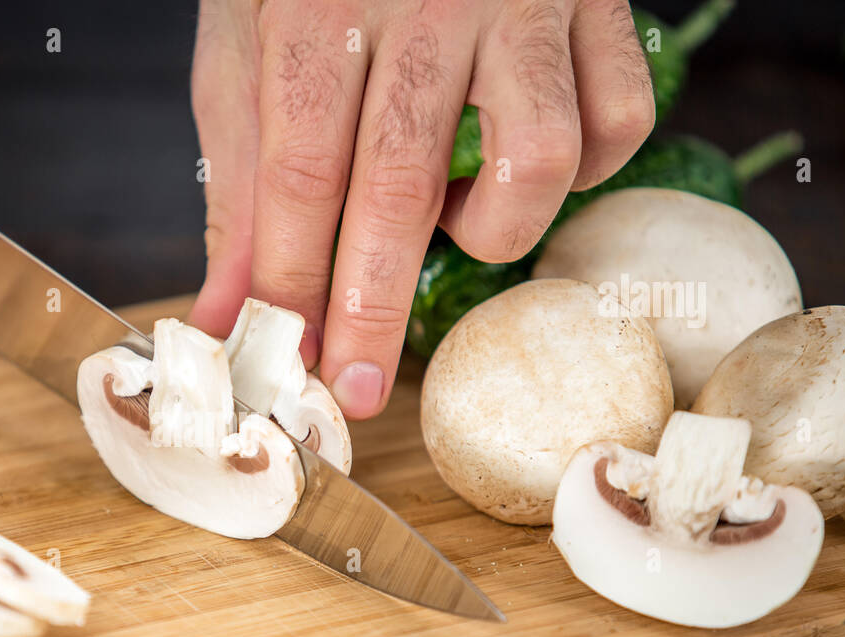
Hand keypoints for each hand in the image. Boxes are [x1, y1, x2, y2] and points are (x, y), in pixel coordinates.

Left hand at [189, 0, 653, 417]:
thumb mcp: (247, 45)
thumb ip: (242, 178)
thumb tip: (227, 315)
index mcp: (319, 6)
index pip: (303, 176)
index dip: (293, 284)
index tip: (286, 363)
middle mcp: (430, 3)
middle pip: (404, 188)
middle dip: (373, 310)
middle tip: (357, 389)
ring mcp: (524, 3)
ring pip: (538, 161)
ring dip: (493, 232)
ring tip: (455, 223)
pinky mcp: (598, 4)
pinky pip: (618, 122)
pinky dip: (582, 172)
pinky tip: (522, 167)